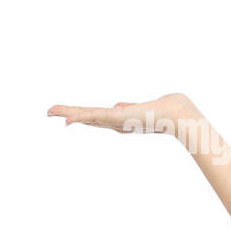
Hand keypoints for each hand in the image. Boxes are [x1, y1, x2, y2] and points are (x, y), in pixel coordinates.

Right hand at [47, 92, 196, 133]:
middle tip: (50, 111)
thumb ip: (129, 107)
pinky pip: (97, 116)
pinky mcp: (121, 118)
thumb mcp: (143, 107)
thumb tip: (119, 106)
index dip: (82, 116)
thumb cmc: (168, 110)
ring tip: (51, 111)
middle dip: (69, 114)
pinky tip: (68, 118)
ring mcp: (118, 121)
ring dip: (69, 113)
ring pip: (89, 117)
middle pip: (89, 118)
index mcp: (123, 120)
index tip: (66, 116)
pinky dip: (82, 117)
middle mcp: (118, 123)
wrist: (180, 116)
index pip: (98, 117)